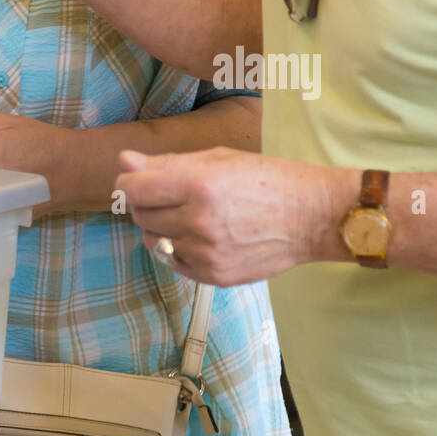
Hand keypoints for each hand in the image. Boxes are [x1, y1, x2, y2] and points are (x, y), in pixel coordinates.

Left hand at [114, 147, 348, 286]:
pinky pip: (173, 261)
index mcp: (198, 186)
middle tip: (172, 196)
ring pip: (153, 241)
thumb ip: (166, 163)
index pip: (133, 188)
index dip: (129, 182)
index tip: (137, 180)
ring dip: (161, 228)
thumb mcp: (218, 159)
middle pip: (141, 215)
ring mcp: (205, 253)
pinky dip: (178, 249)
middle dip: (148, 203)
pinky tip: (201, 236)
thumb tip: (124, 161)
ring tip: (190, 217)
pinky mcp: (213, 276)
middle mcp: (199, 222)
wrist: (312, 217)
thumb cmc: (266, 180)